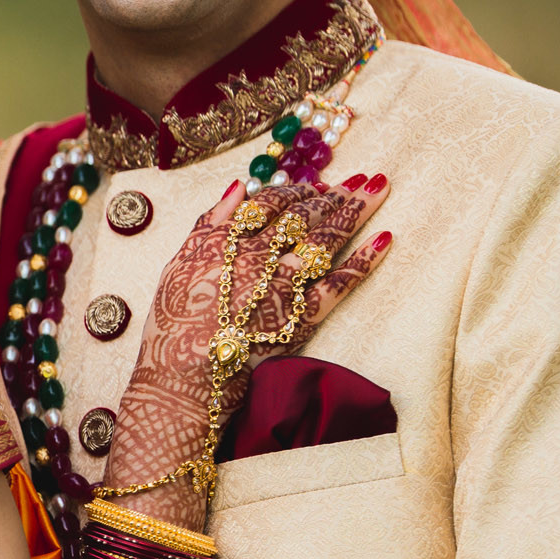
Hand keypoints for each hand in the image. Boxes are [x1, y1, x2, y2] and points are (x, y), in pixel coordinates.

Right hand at [101, 174, 393, 520]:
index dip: (295, 190)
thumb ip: (208, 224)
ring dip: (355, 210)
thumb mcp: (177, 265)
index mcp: (228, 239)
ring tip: (378, 187)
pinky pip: (340, 284)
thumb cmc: (173, 325)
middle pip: (304, 215)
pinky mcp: (302, 317)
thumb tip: (238, 188)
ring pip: (326, 239)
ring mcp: (284, 286)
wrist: (184, 380)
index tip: (314, 184)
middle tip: (361, 179)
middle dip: (334, 194)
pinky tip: (386, 238)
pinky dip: (365, 260)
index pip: (269, 202)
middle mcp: (259, 256)